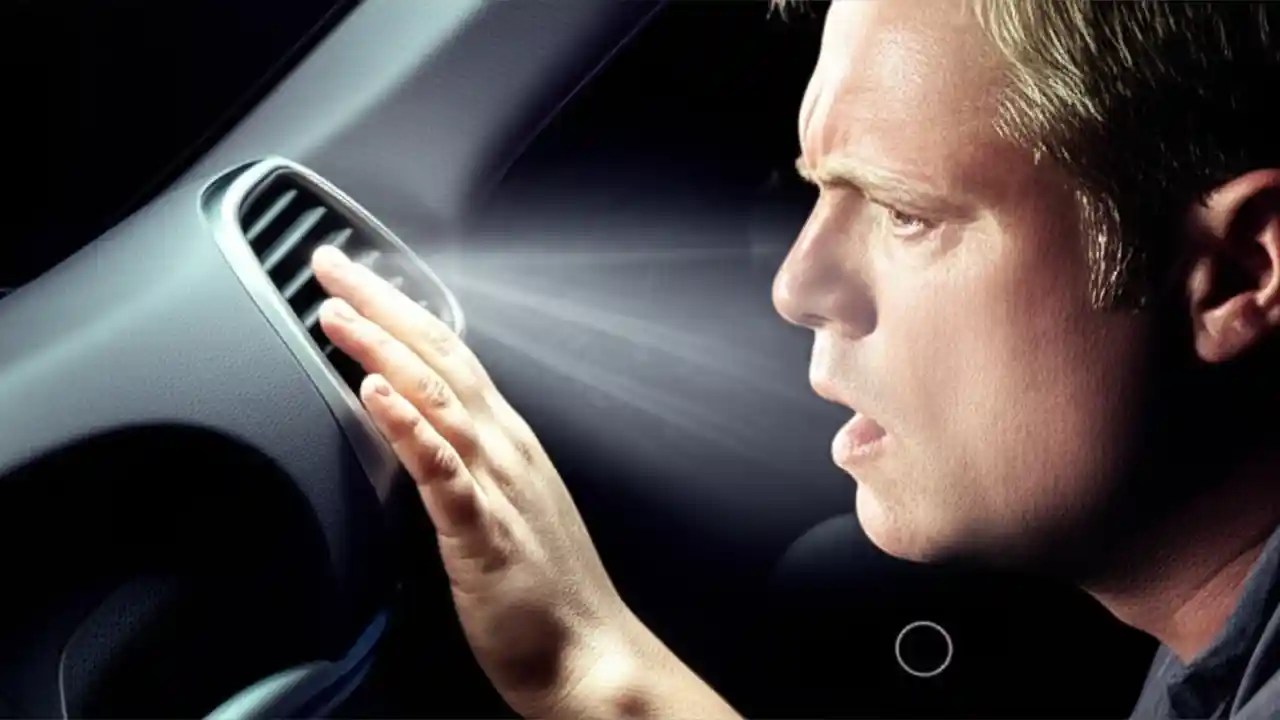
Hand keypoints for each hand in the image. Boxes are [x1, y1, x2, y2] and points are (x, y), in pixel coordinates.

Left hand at [309, 245, 634, 716]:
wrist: (591, 657)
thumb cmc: (546, 591)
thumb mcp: (505, 506)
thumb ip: (465, 463)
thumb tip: (420, 429)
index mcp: (507, 440)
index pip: (450, 355)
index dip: (401, 309)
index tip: (354, 278)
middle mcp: (505, 449)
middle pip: (440, 358)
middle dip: (381, 305)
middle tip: (329, 263)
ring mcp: (498, 486)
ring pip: (438, 400)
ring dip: (384, 350)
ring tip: (337, 313)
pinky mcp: (484, 534)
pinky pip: (441, 472)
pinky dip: (409, 427)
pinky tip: (376, 395)